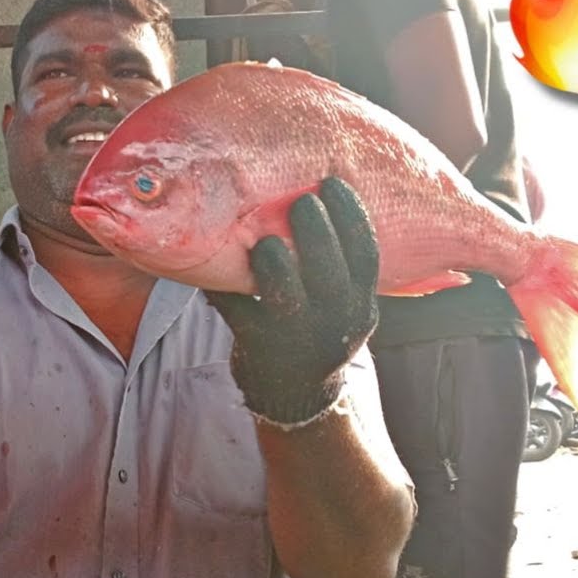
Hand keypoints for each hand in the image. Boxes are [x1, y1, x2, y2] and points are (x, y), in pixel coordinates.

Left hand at [205, 178, 379, 424]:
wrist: (296, 395)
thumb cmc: (315, 328)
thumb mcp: (340, 302)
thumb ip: (331, 262)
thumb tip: (302, 190)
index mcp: (359, 304)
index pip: (365, 256)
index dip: (352, 217)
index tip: (334, 182)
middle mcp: (334, 323)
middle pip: (330, 275)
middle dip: (317, 233)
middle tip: (302, 200)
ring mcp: (295, 339)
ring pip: (286, 298)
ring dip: (274, 264)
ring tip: (264, 239)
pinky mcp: (257, 346)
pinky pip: (238, 310)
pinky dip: (224, 285)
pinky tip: (213, 260)